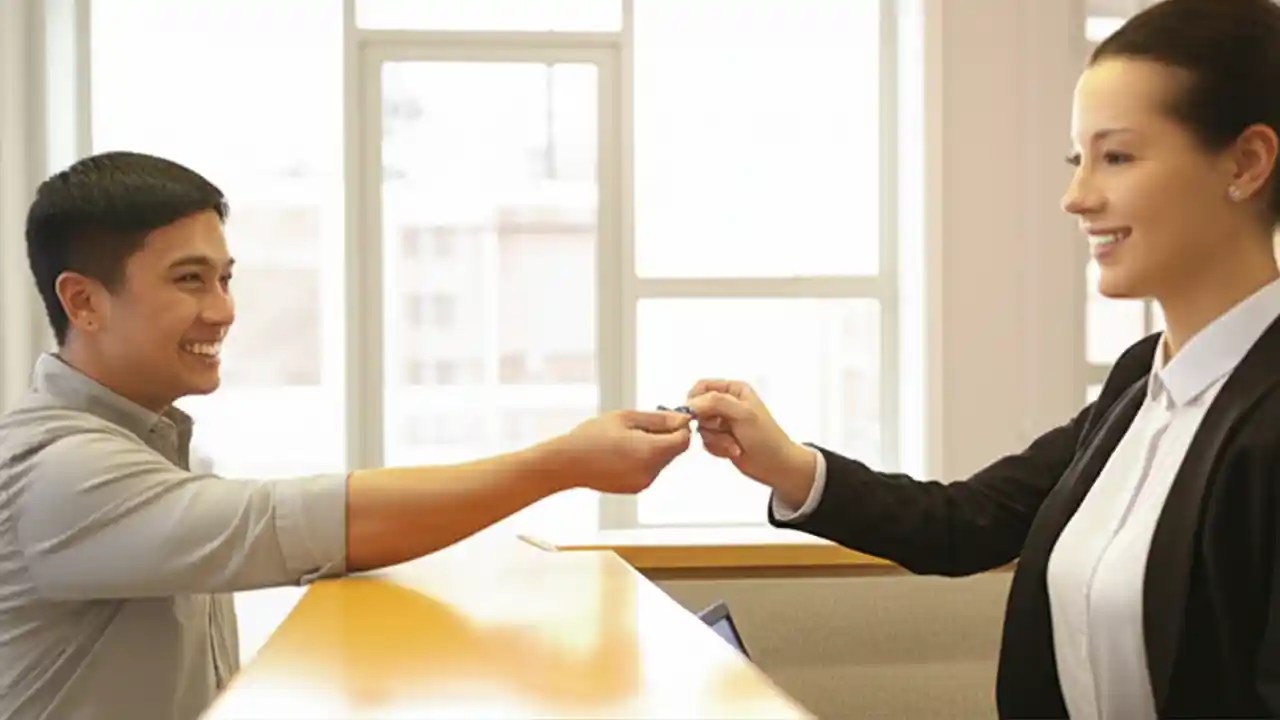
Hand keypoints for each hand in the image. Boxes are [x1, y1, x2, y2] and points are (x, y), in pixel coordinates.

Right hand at [553, 410, 692, 493]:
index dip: (679, 427)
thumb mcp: (626, 418)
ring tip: (627, 439)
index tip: (666, 418)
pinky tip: (622, 452)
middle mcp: (651, 471)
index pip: (683, 440)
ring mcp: (643, 482)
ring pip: (662, 461)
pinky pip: (649, 470)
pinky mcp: (635, 488)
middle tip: (642, 426)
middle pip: (674, 452)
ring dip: (654, 448)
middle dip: (666, 437)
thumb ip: (659, 419)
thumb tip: (683, 419)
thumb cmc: (592, 436)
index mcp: (650, 452)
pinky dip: (644, 460)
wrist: (567, 463)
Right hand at [684, 379, 815, 504]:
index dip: (695, 400)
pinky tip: (733, 450)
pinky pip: (705, 441)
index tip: (695, 415)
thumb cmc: (766, 437)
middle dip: (709, 425)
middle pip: (698, 409)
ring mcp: (722, 422)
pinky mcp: (720, 438)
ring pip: (701, 427)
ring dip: (716, 439)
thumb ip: (715, 403)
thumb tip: (690, 405)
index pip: (702, 386)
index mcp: (734, 390)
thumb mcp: (742, 414)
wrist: (776, 465)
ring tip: (734, 443)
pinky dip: (717, 448)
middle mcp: (727, 403)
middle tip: (725, 430)